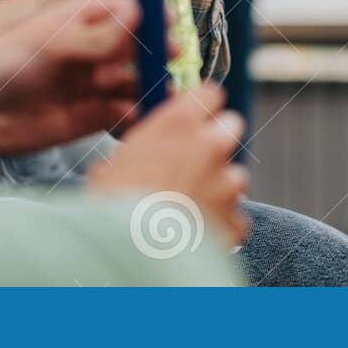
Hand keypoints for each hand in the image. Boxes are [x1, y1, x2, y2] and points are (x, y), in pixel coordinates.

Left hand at [0, 0, 162, 157]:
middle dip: (155, 50)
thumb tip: (136, 12)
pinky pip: (121, 113)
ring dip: (148, 83)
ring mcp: (91, 83)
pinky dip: (134, 113)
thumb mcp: (48, 43)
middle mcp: (90, 50)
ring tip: (160, 87)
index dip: (148, 13)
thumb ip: (94, 36)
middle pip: (135, 47)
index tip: (170, 18)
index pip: (123, 11)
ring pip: (133, 81)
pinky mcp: (89, 117)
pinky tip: (140, 112)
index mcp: (79, 20)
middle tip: (171, 54)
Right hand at [86, 83, 249, 248]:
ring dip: (221, 186)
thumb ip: (136, 155)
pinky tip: (201, 233)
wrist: (133, 254)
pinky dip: (224, 224)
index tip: (196, 112)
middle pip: (232, 125)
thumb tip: (132, 162)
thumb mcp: (110, 168)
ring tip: (192, 205)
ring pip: (237, 175)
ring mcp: (227, 184)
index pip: (209, 93)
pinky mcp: (235, 220)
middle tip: (195, 158)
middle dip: (218, 139)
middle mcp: (210, 147)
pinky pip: (237, 217)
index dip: (203, 102)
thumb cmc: (113, 207)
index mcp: (178, 124)